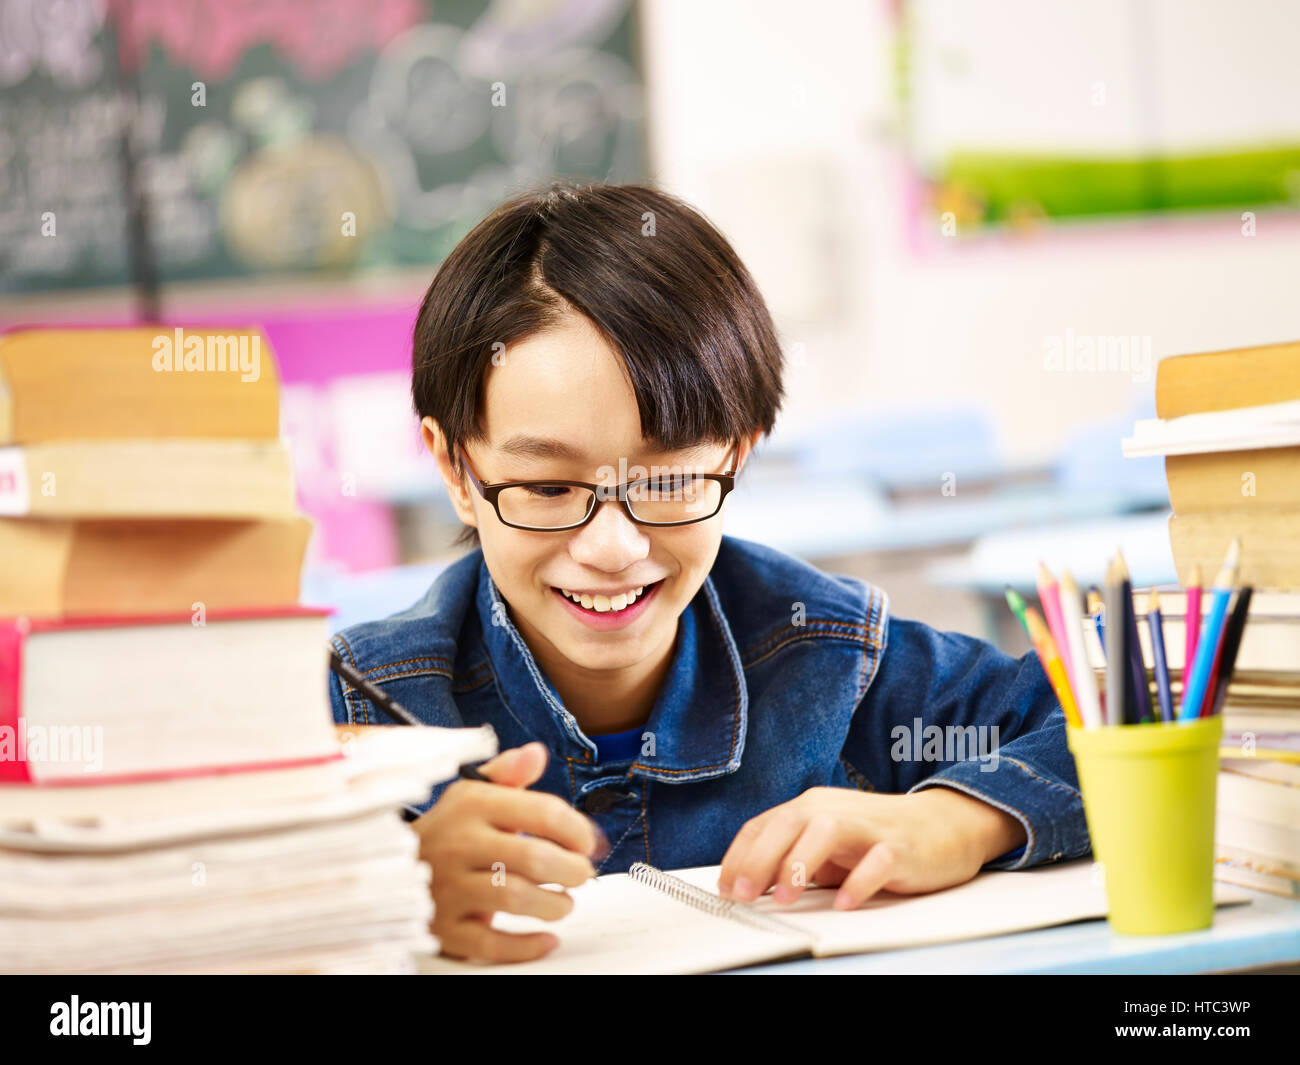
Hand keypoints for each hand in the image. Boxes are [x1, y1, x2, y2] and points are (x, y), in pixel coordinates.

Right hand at [411, 741, 606, 962]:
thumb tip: (537, 754)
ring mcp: (448, 888)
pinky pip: (491, 943)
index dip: (578, 830)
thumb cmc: (450, 830)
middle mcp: (458, 843)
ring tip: (563, 902)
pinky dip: (526, 946)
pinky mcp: (443, 928)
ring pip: (515, 898)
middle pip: (534, 857)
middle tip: (582, 875)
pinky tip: (546, 939)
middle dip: (572, 869)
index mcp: (472, 804)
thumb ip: (509, 774)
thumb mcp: (473, 793)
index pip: (542, 812)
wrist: (390, 867)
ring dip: (553, 904)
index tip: (588, 843)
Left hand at [717, 786, 1025, 909]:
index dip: (739, 856)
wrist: (943, 824)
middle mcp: (833, 810)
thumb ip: (793, 857)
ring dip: (800, 863)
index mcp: (810, 808)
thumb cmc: (875, 838)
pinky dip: (859, 882)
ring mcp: (867, 827)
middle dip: (760, 859)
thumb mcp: (826, 845)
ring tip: (784, 898)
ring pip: (826, 832)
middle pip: (788, 824)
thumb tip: (749, 886)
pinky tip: (844, 903)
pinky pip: (877, 861)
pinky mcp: (899, 847)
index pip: (763, 825)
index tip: (724, 888)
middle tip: (742, 895)